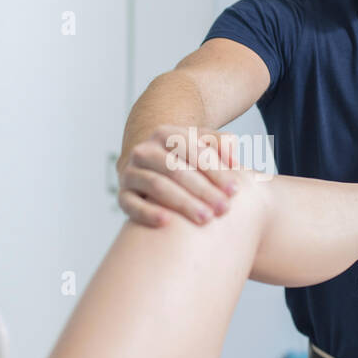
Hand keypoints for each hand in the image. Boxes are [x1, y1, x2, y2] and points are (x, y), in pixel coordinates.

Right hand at [117, 125, 240, 226]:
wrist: (149, 167)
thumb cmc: (185, 158)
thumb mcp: (202, 144)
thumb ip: (221, 144)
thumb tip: (233, 160)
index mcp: (166, 134)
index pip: (193, 151)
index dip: (215, 170)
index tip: (235, 190)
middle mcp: (145, 151)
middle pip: (176, 169)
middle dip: (203, 190)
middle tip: (224, 209)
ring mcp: (131, 173)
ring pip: (157, 186)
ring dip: (183, 203)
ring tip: (205, 218)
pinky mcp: (122, 195)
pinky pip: (132, 205)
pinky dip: (147, 213)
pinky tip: (167, 222)